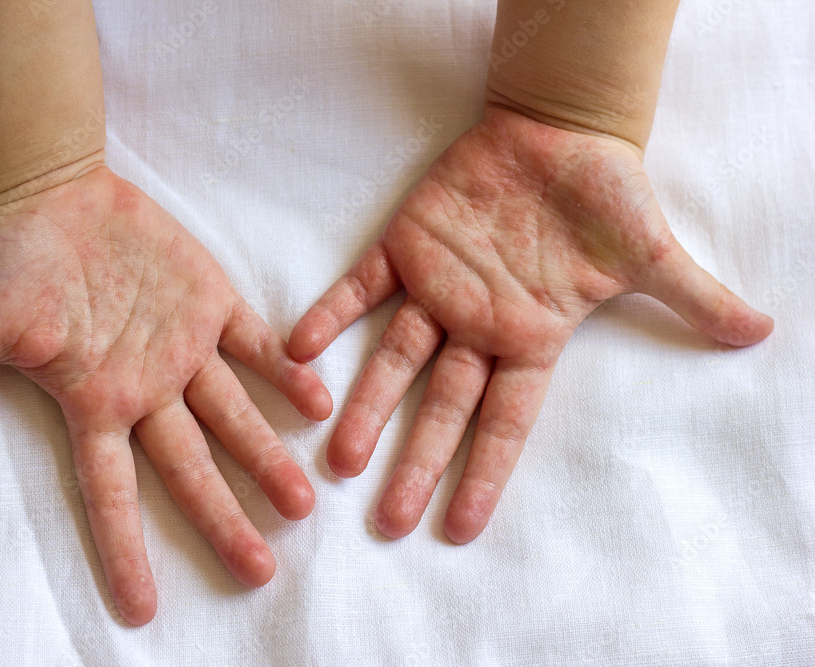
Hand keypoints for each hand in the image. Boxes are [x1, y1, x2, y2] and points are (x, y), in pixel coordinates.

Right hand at [0, 166, 331, 624]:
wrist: (48, 193)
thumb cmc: (8, 263)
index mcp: (95, 403)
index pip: (110, 493)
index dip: (124, 549)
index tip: (141, 609)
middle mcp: (146, 387)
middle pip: (190, 468)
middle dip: (223, 516)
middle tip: (262, 569)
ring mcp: (183, 348)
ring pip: (233, 415)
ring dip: (266, 454)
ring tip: (303, 502)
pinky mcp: (211, 303)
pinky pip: (255, 346)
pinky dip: (284, 373)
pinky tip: (317, 403)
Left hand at [290, 106, 772, 543]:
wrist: (559, 132)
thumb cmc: (604, 194)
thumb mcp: (649, 254)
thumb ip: (691, 296)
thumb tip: (760, 332)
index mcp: (529, 338)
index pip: (505, 421)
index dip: (483, 474)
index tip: (458, 529)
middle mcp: (476, 325)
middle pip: (442, 406)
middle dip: (415, 459)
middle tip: (384, 518)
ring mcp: (436, 289)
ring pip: (394, 357)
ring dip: (365, 402)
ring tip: (337, 456)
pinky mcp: (404, 246)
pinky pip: (361, 286)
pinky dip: (330, 311)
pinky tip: (297, 347)